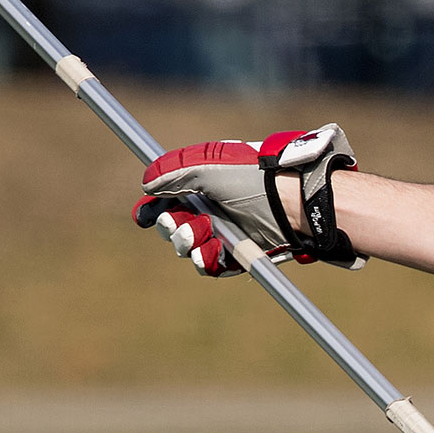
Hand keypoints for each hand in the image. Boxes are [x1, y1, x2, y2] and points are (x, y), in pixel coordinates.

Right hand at [132, 125, 366, 276]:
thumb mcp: (208, 167)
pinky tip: (215, 250)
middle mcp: (210, 210)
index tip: (143, 216)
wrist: (289, 201)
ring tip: (205, 233)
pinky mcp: (238, 253)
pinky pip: (211, 265)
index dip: (151, 210)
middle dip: (172, 227)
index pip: (165, 202)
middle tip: (183, 222)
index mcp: (200, 186)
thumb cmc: (252, 179)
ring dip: (190, 243)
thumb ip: (174, 172)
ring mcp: (224, 233)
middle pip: (172, 228)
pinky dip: (208, 261)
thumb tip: (147, 182)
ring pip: (189, 249)